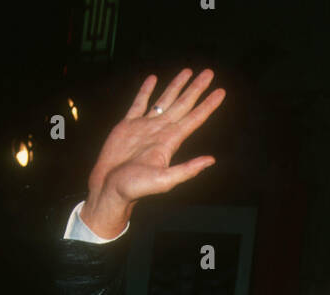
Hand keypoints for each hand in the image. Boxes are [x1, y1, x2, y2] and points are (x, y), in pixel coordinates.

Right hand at [81, 69, 225, 237]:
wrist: (108, 188)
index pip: (194, 119)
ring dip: (176, 86)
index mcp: (170, 141)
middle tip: (209, 73)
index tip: (221, 92)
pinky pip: (139, 103)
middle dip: (196, 89)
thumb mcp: (164, 180)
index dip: (208, 105)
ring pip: (164, 100)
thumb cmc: (135, 188)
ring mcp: (144, 126)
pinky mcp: (127, 125)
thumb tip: (211, 160)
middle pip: (183, 104)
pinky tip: (153, 79)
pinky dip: (146, 91)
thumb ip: (187, 170)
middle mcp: (160, 131)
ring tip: (188, 71)